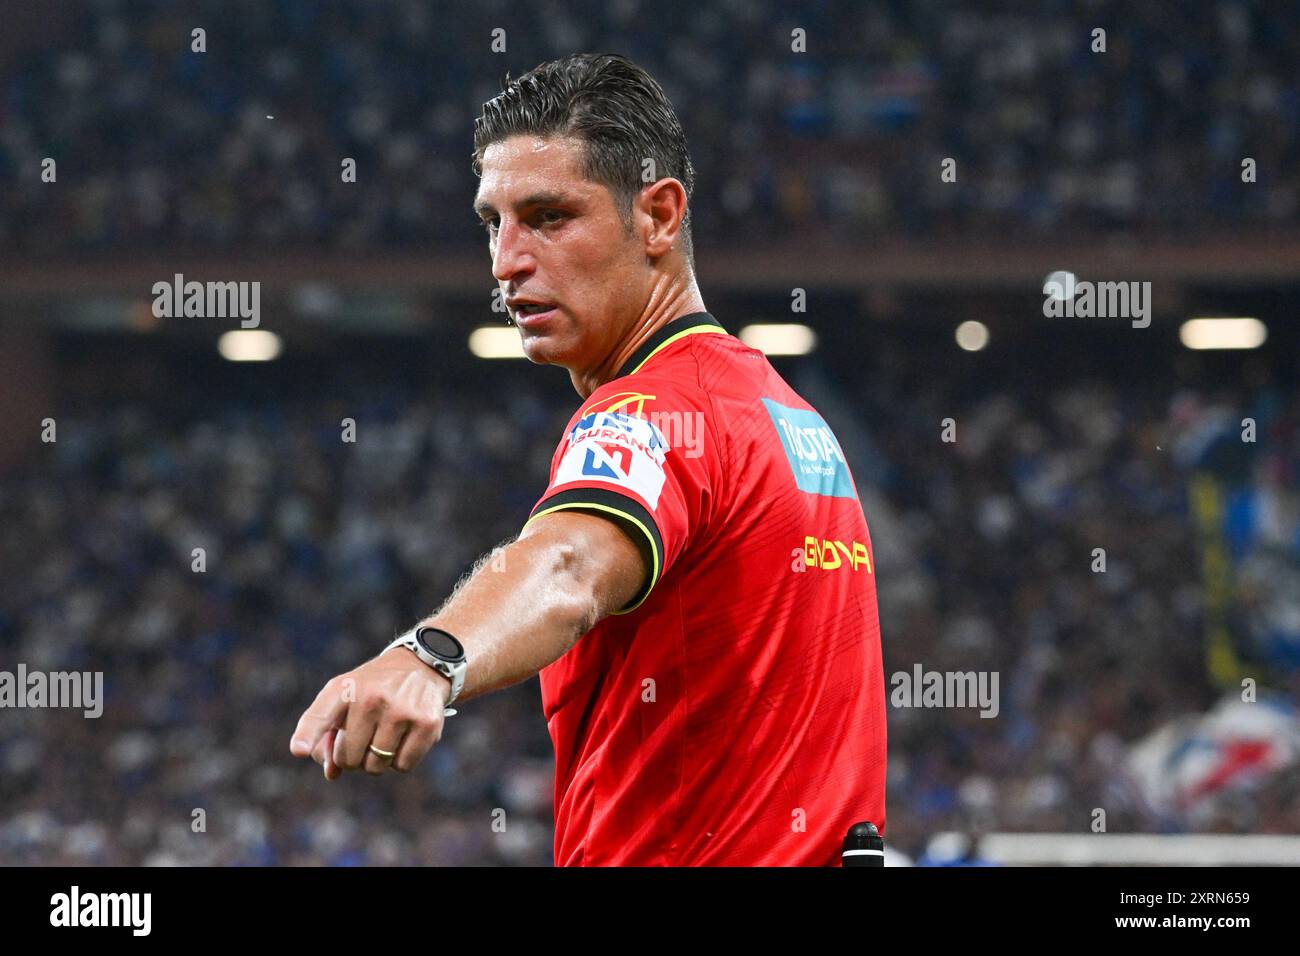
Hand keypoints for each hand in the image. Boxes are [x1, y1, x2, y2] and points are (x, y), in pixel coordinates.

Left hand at [289, 647, 452, 778]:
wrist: (422, 665)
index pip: (321, 714)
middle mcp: (372, 697)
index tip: (299, 750)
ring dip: (378, 760)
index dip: (308, 734)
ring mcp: (401, 710)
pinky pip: (403, 766)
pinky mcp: (427, 723)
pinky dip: (402, 760)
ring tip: (386, 735)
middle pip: (350, 759)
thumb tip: (332, 774)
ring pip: (376, 766)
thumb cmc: (374, 690)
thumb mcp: (345, 700)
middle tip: (365, 738)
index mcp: (345, 688)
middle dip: (354, 757)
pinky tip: (405, 737)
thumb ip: (329, 736)